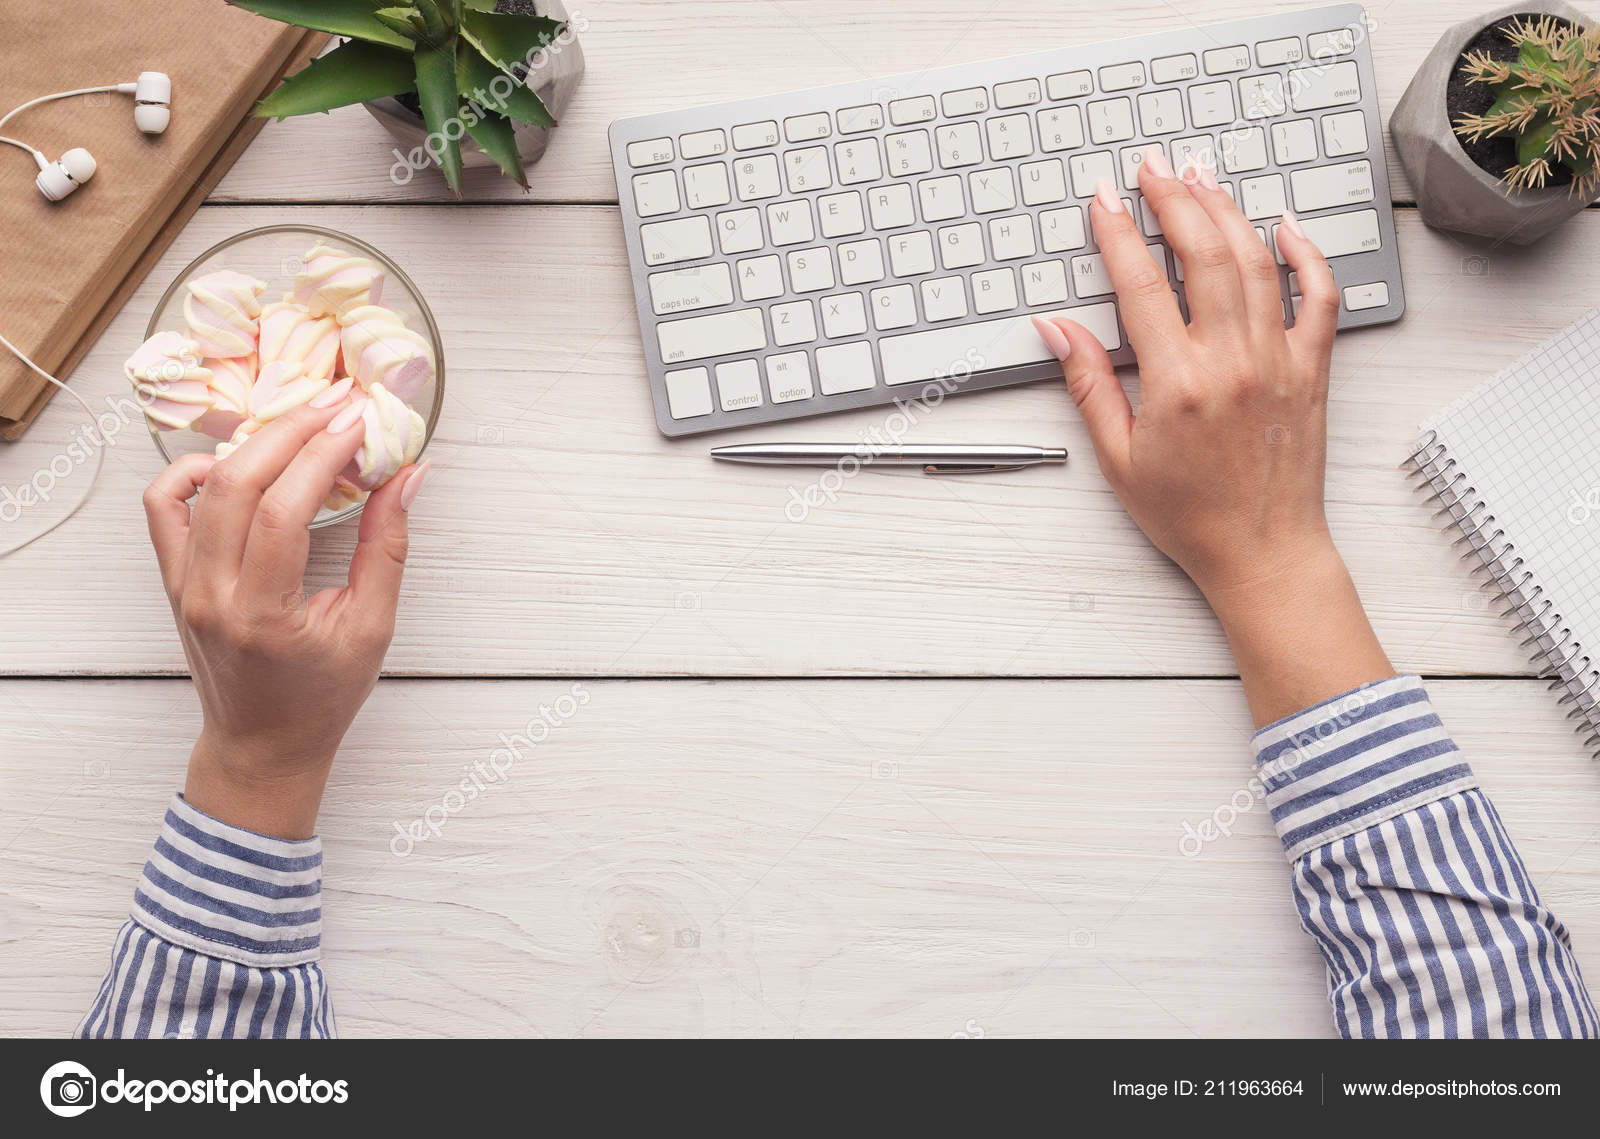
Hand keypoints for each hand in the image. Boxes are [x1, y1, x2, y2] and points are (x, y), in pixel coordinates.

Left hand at [143, 397, 428, 837]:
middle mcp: (212, 596)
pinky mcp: (174, 579)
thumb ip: (389, 547)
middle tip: (335, 408)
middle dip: (292, 434)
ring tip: (300, 426)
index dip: (323, 455)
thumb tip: (408, 477)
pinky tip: (235, 462)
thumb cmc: (320, 698)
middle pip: (239, 485)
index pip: (284, 511)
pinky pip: (164, 508)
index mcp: (264, 616)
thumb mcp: (372, 627)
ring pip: (203, 488)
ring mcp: (184, 586)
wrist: (263, 745)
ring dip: (254, 444)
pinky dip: (192, 473)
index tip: (358, 423)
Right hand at [1035, 147, 1390, 723]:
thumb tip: (1056, 329)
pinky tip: (1282, 225)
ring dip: (1226, 210)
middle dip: (1173, 199)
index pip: (1139, 285)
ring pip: (1254, 261)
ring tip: (1201, 176)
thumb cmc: (1189, 517)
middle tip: (1151, 167)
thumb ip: (1089, 385)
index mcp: (1176, 383)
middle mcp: (1230, 361)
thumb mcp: (1119, 458)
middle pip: (1201, 254)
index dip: (1117, 232)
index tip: (1103, 199)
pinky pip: (1317, 296)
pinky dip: (1304, 254)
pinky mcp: (1310, 369)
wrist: (1264, 553)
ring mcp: (1277, 360)